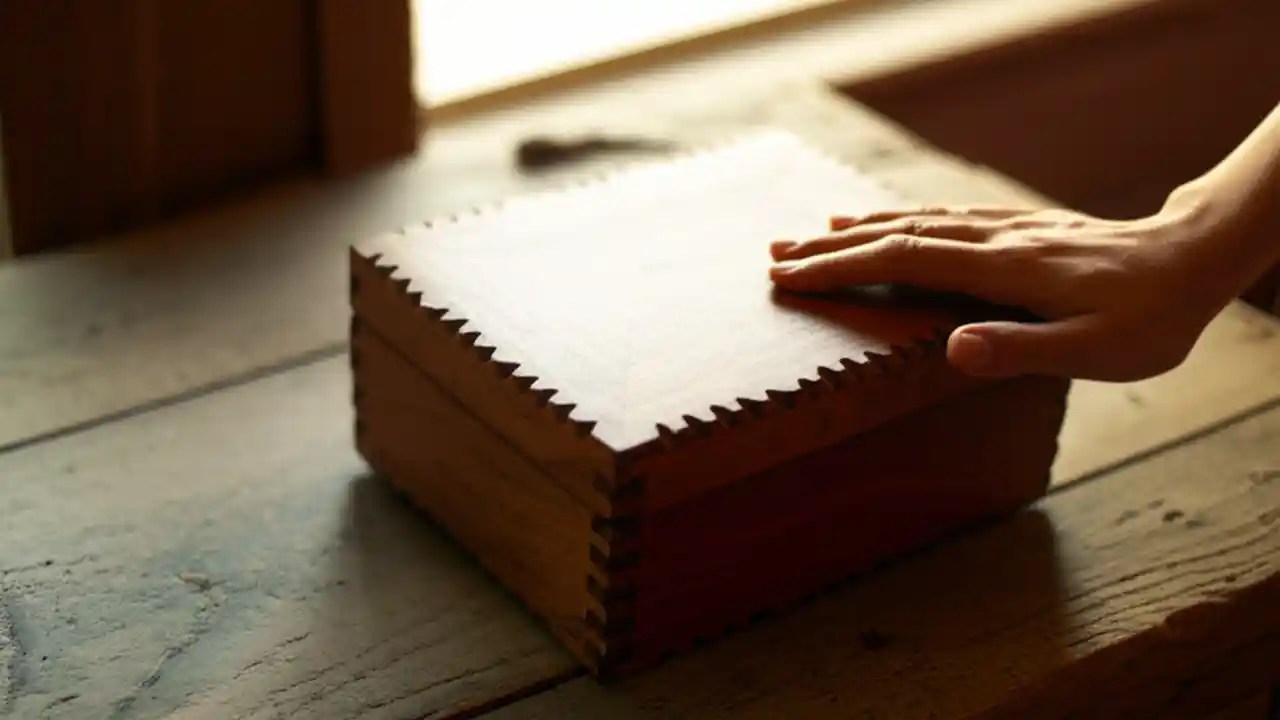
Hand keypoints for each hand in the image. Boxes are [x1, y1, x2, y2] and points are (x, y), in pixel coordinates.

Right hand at [767, 192, 1244, 381]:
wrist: (1193, 259)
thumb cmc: (1149, 318)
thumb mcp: (1096, 351)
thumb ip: (1023, 350)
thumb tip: (951, 349)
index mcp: (1002, 270)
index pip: (903, 261)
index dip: (840, 269)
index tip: (789, 278)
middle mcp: (993, 239)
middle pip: (895, 235)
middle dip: (828, 250)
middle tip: (772, 259)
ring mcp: (1003, 228)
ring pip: (913, 220)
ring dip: (855, 230)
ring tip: (805, 237)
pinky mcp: (1015, 227)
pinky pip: (940, 216)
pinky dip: (897, 218)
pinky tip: (883, 222)